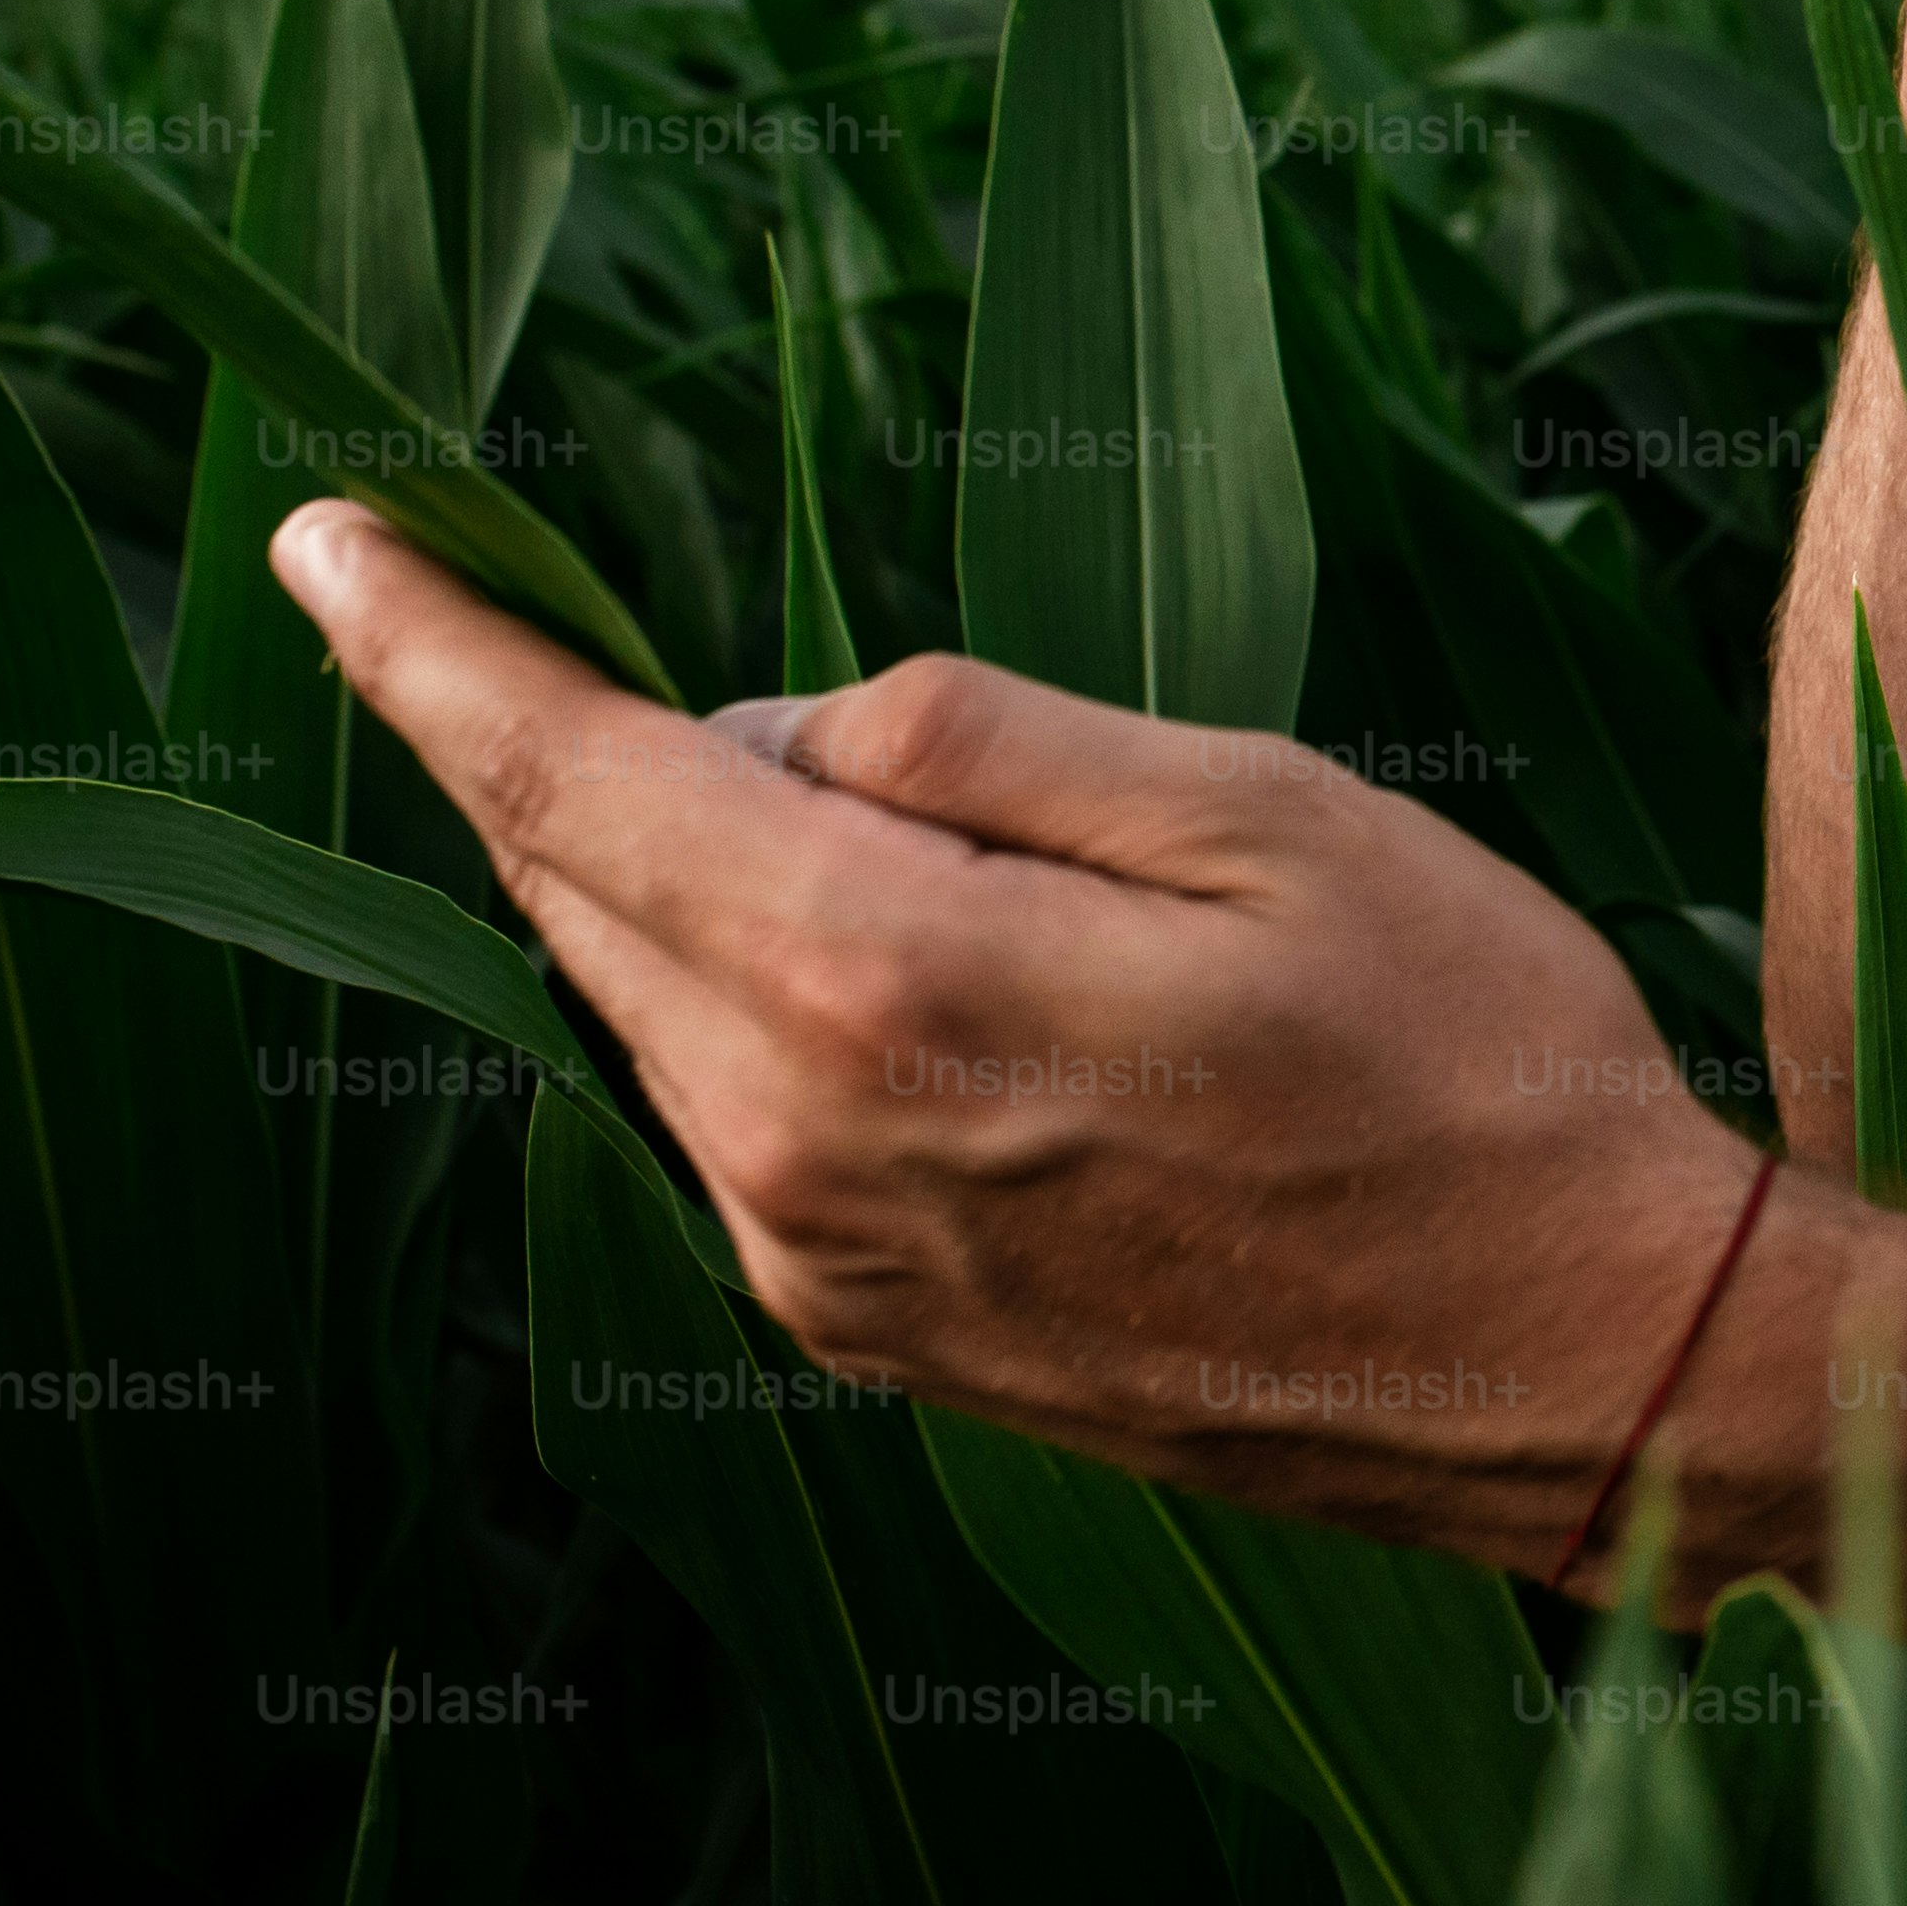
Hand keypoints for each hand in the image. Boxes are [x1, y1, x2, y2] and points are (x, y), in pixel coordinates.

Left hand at [277, 498, 1839, 1573]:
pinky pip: (739, 1123)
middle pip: (583, 896)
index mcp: (897, 984)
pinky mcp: (879, 1337)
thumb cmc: (1476, 1060)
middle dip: (529, 745)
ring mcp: (829, 1266)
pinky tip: (874, 948)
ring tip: (785, 784)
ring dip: (668, 878)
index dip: (437, 652)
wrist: (1580, 1366)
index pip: (578, 785)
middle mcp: (809, 1148)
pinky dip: (748, 1001)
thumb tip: (788, 726)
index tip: (325, 539)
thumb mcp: (1271, 817)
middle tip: (490, 604)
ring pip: (656, 1013)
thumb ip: (994, 745)